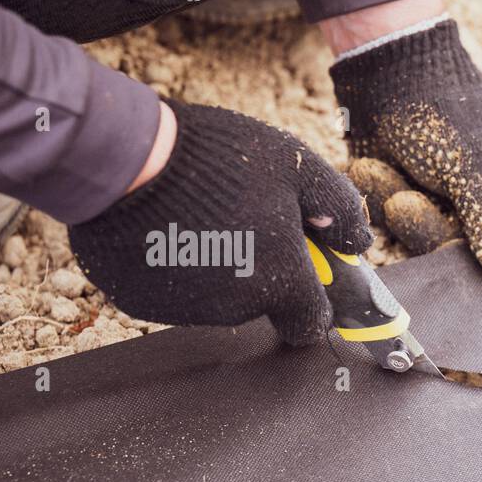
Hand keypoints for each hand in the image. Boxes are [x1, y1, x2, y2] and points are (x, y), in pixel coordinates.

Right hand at [69, 100, 371, 344]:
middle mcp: (237, 308)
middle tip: (244, 221)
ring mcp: (186, 309)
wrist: (123, 158)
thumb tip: (358, 243)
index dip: (312, 302)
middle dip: (261, 272)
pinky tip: (167, 226)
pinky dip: (174, 267)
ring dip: (218, 268)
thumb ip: (338, 208)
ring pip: (217, 299)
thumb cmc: (217, 160)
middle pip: (262, 304)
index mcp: (280, 283)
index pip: (310, 323)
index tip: (306, 279)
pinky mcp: (143, 302)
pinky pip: (172, 291)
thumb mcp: (296, 167)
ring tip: (201, 214)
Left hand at [329, 15, 481, 281]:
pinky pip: (396, 224)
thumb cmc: (439, 104)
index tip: (452, 249)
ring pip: (425, 239)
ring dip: (397, 207)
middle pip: (467, 250)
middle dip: (427, 228)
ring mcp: (447, 202)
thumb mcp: (469, 162)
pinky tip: (368, 168)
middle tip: (402, 201)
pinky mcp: (409, 199)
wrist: (380, 64)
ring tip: (379, 170)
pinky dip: (380, 198)